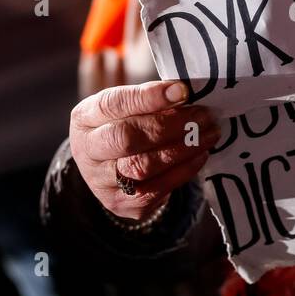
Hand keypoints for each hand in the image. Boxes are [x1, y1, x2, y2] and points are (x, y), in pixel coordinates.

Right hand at [69, 80, 220, 219]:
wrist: (110, 169)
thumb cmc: (122, 126)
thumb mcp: (125, 107)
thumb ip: (148, 98)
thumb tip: (184, 92)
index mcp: (84, 119)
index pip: (114, 104)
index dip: (149, 98)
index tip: (183, 91)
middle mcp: (87, 152)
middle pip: (127, 138)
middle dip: (170, 125)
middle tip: (203, 115)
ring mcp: (104, 182)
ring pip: (144, 166)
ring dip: (183, 148)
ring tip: (209, 133)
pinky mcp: (124, 204)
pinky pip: (158, 188)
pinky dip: (185, 169)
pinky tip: (201, 153)